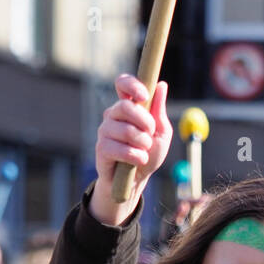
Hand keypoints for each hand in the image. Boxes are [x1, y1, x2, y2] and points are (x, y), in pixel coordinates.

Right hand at [91, 74, 172, 224]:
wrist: (137, 180)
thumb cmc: (149, 153)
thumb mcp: (161, 132)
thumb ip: (159, 111)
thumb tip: (161, 85)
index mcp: (128, 106)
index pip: (122, 83)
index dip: (132, 85)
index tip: (145, 95)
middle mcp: (113, 114)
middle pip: (125, 107)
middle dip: (145, 122)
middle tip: (150, 134)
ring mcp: (105, 130)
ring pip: (126, 130)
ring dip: (143, 144)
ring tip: (144, 152)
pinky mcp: (101, 148)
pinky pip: (121, 149)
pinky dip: (136, 157)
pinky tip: (138, 161)